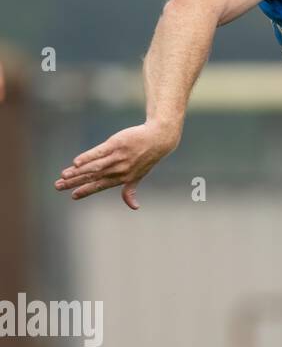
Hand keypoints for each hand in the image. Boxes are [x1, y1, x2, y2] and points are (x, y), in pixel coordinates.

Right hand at [54, 120, 180, 208]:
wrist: (158, 139)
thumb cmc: (147, 158)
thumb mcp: (139, 176)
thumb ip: (130, 191)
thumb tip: (134, 207)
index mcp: (122, 178)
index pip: (100, 186)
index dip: (86, 191)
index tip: (73, 195)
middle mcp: (119, 169)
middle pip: (93, 177)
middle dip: (75, 182)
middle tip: (58, 186)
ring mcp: (117, 157)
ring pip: (94, 166)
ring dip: (78, 172)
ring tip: (63, 176)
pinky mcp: (116, 144)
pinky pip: (99, 152)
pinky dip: (88, 157)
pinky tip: (76, 162)